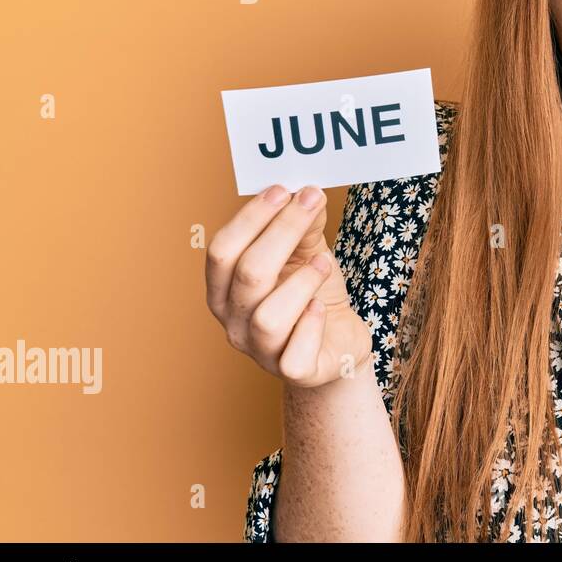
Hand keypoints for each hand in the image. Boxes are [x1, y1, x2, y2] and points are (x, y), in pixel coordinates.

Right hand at [205, 184, 373, 387]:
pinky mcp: (296, 372)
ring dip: (301, 282)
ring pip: (269, 316)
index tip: (283, 190)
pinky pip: (295, 355)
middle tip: (312, 201)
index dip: (251, 218)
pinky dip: (310, 326)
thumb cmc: (313, 294)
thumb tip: (306, 194)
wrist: (339, 343)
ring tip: (324, 263)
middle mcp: (234, 322)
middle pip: (247, 274)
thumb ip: (303, 228)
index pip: (222, 251)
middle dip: (282, 231)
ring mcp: (261, 352)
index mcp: (225, 290)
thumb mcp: (309, 255)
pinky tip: (321, 307)